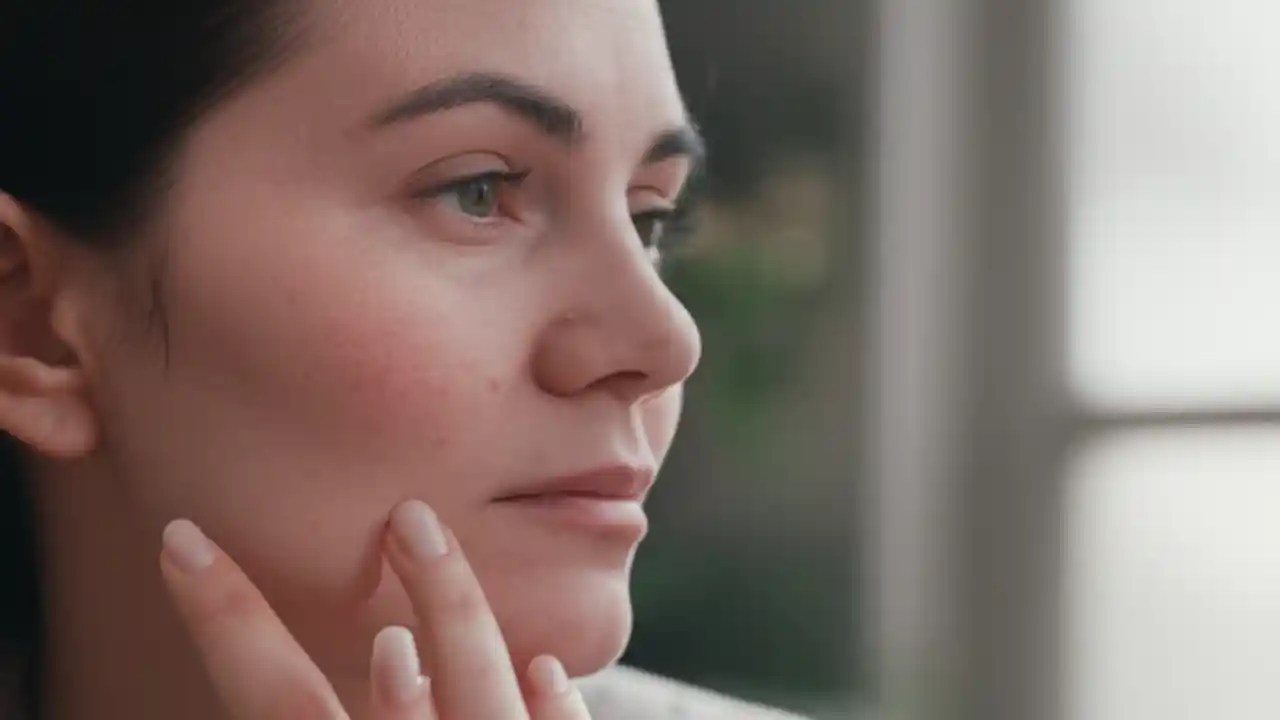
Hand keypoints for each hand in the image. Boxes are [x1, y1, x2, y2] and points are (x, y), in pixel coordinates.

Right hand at [159, 500, 591, 719]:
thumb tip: (359, 660)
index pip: (273, 702)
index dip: (225, 620)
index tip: (184, 541)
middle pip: (395, 684)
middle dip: (401, 592)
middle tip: (403, 511)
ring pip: (481, 696)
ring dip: (460, 615)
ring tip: (432, 536)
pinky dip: (554, 710)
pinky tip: (549, 666)